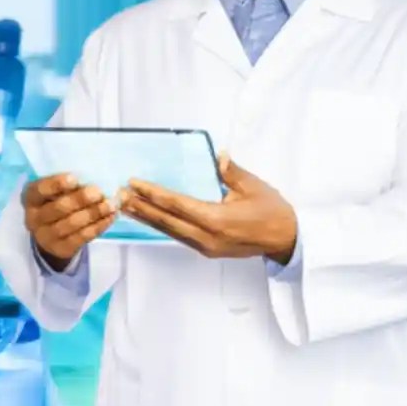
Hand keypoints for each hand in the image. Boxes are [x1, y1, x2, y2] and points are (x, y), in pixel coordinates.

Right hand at [23, 174, 116, 270]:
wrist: (51, 234)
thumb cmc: (56, 202)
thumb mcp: (55, 191)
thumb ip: (69, 185)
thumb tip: (94, 178)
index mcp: (31, 197)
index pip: (40, 190)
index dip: (57, 184)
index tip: (75, 178)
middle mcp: (34, 218)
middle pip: (59, 208)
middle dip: (81, 199)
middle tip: (99, 192)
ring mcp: (46, 236)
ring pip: (72, 224)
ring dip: (94, 213)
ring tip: (111, 204)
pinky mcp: (61, 249)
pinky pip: (82, 238)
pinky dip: (98, 226)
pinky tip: (110, 217)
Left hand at [118, 154, 297, 262]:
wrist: (287, 240)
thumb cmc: (272, 211)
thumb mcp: (253, 187)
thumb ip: (232, 172)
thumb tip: (218, 155)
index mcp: (217, 220)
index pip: (177, 205)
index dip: (153, 194)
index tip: (134, 184)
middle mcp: (207, 237)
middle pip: (167, 221)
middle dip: (141, 207)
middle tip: (119, 195)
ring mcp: (206, 246)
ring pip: (169, 231)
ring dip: (147, 218)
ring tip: (126, 206)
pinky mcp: (207, 250)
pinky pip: (178, 236)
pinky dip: (161, 225)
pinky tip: (149, 217)